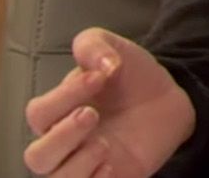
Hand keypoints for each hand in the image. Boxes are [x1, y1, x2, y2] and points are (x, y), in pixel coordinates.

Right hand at [24, 27, 194, 177]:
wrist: (171, 98)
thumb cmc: (132, 77)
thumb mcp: (115, 48)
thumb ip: (94, 44)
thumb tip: (98, 65)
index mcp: (58, 111)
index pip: (40, 112)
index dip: (64, 96)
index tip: (99, 77)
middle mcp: (64, 141)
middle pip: (37, 155)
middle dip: (62, 136)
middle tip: (92, 115)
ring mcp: (85, 163)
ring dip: (77, 163)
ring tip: (105, 144)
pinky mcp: (109, 176)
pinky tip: (111, 164)